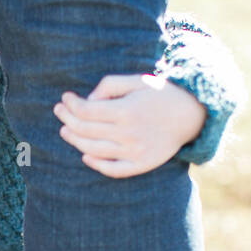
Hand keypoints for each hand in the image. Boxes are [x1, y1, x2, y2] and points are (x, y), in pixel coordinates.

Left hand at [53, 73, 206, 176]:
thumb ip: (109, 85)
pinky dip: (96, 165)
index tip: (65, 98)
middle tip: (59, 111)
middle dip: (67, 119)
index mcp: (126, 111)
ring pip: (94, 151)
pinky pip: (113, 170)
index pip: (86, 111)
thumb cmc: (160, 94)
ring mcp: (135, 152)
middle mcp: (129, 134)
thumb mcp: (136, 81)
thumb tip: (87, 101)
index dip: (71, 104)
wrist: (191, 115)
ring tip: (65, 131)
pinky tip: (85, 156)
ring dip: (75, 141)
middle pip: (86, 130)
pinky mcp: (141, 164)